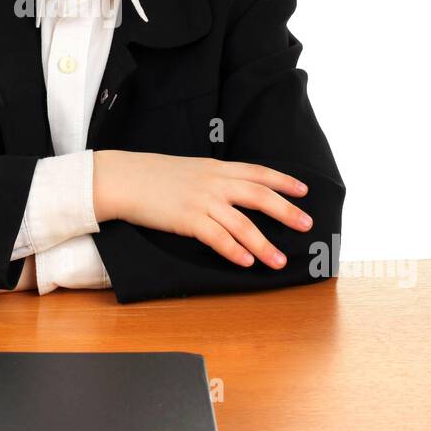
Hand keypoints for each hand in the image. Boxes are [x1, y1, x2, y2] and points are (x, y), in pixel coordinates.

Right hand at [92, 150, 311, 270]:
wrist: (123, 178)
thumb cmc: (153, 175)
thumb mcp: (190, 168)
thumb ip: (213, 177)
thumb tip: (233, 191)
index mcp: (216, 168)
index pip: (258, 172)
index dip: (284, 181)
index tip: (304, 191)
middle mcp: (214, 182)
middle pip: (259, 196)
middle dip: (286, 211)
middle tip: (306, 225)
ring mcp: (202, 201)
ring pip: (243, 224)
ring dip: (264, 244)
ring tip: (280, 260)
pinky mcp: (187, 220)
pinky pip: (217, 238)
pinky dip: (234, 251)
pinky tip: (247, 262)